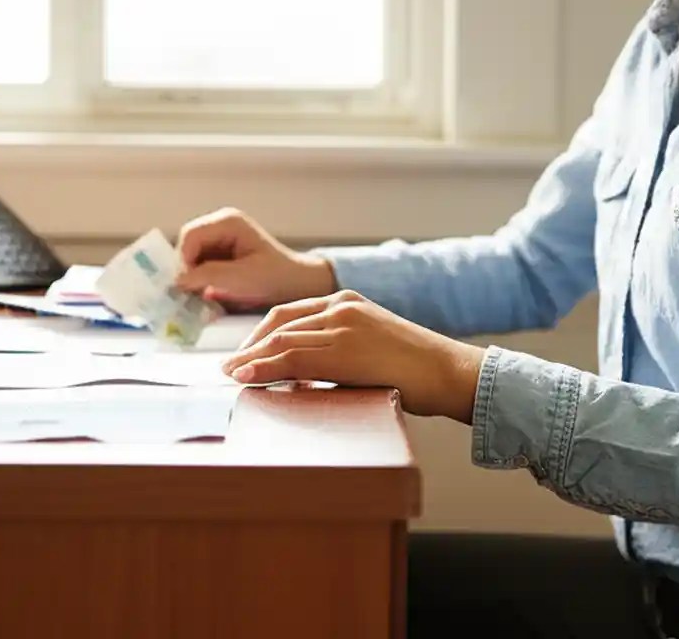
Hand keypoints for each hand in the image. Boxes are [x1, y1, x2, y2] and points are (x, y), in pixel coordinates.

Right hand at [176, 208, 335, 309]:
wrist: (298, 286)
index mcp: (228, 222)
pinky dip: (199, 283)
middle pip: (187, 246)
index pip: (190, 235)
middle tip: (189, 294)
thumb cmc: (276, 277)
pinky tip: (206, 298)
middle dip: (186, 270)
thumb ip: (209, 275)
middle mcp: (220, 227)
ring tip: (198, 298)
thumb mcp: (243, 278)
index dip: (183, 259)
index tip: (186, 285)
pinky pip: (199, 268)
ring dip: (192, 279)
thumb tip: (177, 280)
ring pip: (190, 259)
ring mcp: (219, 241)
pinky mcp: (219, 257)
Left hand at [221, 290, 485, 420]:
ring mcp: (343, 325)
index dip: (261, 335)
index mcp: (348, 301)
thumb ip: (339, 353)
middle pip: (280, 322)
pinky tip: (247, 377)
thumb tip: (306, 377)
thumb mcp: (371, 349)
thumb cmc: (416, 369)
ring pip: (282, 339)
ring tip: (232, 376)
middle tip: (230, 367)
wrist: (448, 371)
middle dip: (250, 345)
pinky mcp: (344, 349)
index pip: (291, 314)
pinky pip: (293, 357)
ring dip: (251, 359)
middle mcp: (342, 306)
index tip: (244, 354)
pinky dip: (264, 367)